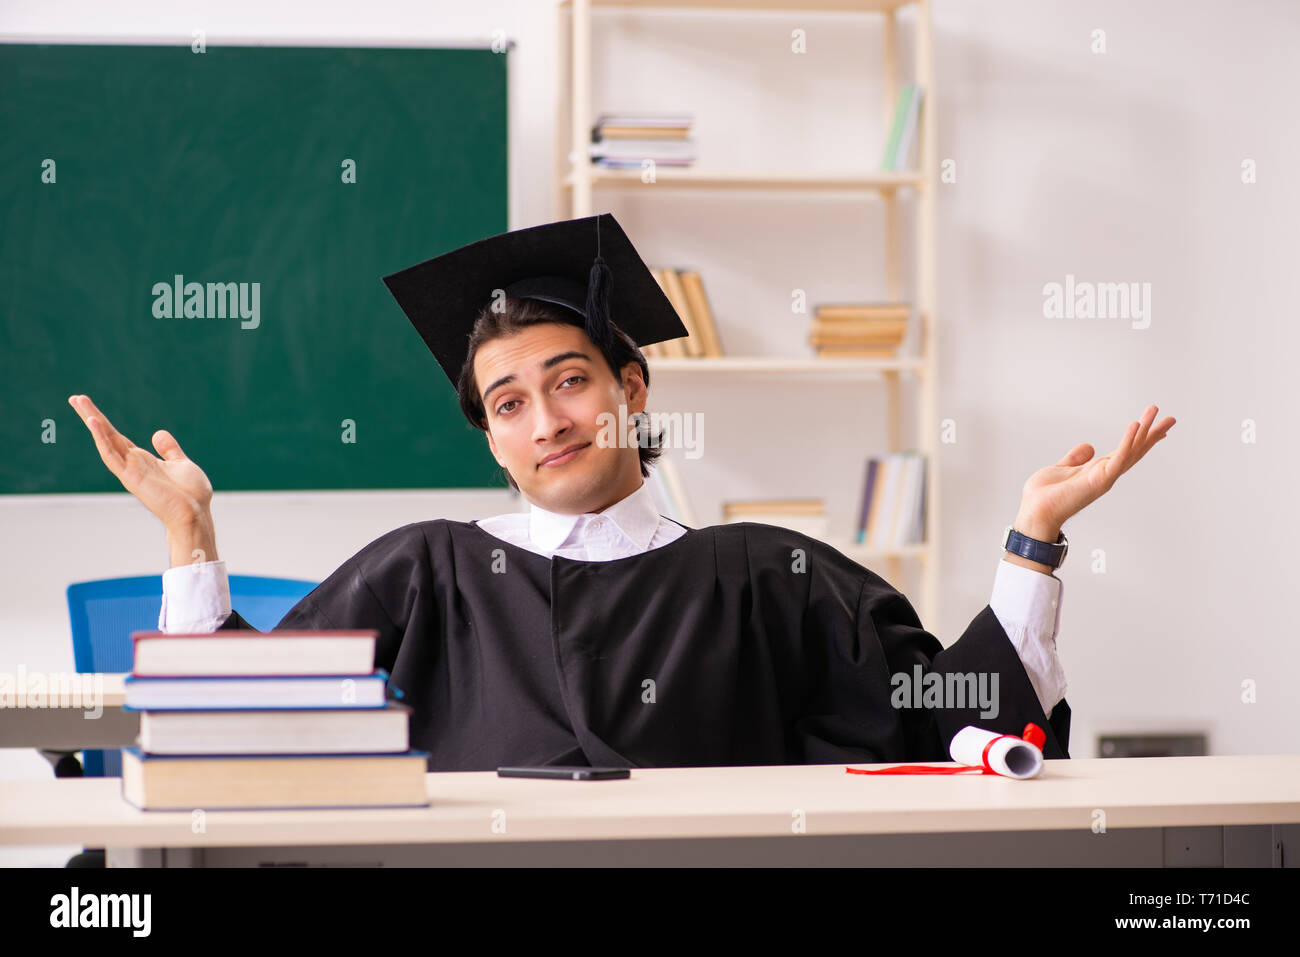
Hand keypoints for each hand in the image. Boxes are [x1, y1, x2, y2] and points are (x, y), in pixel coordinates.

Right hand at [68, 394, 218, 563]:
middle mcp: (132, 463)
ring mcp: (130, 470)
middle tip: (75, 398)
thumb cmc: (190, 493)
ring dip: (92, 421)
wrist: (195, 513)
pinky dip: (102, 440)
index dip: (105, 422)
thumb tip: (158, 433)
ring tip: (78, 402)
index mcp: (142, 460)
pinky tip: (94, 423)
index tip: (91, 407)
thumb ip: (169, 450)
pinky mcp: (131, 478)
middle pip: (107, 435)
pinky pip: (112, 456)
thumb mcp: (181, 463)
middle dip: (91, 416)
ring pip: (106, 441)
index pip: (118, 437)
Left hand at [1014, 403, 1175, 542]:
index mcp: (1098, 470)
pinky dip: (1127, 441)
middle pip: (1135, 450)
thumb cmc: (1045, 495)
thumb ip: (1076, 458)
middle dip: (1153, 434)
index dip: (1141, 438)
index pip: (1125, 451)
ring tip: (1155, 411)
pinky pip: (1118, 457)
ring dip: (1145, 430)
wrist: (1036, 511)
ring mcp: (1105, 477)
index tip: (1156, 426)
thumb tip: (1089, 447)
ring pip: (1131, 450)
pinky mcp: (1099, 479)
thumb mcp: (1062, 468)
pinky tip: (1135, 425)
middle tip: (1171, 418)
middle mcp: (1106, 474)